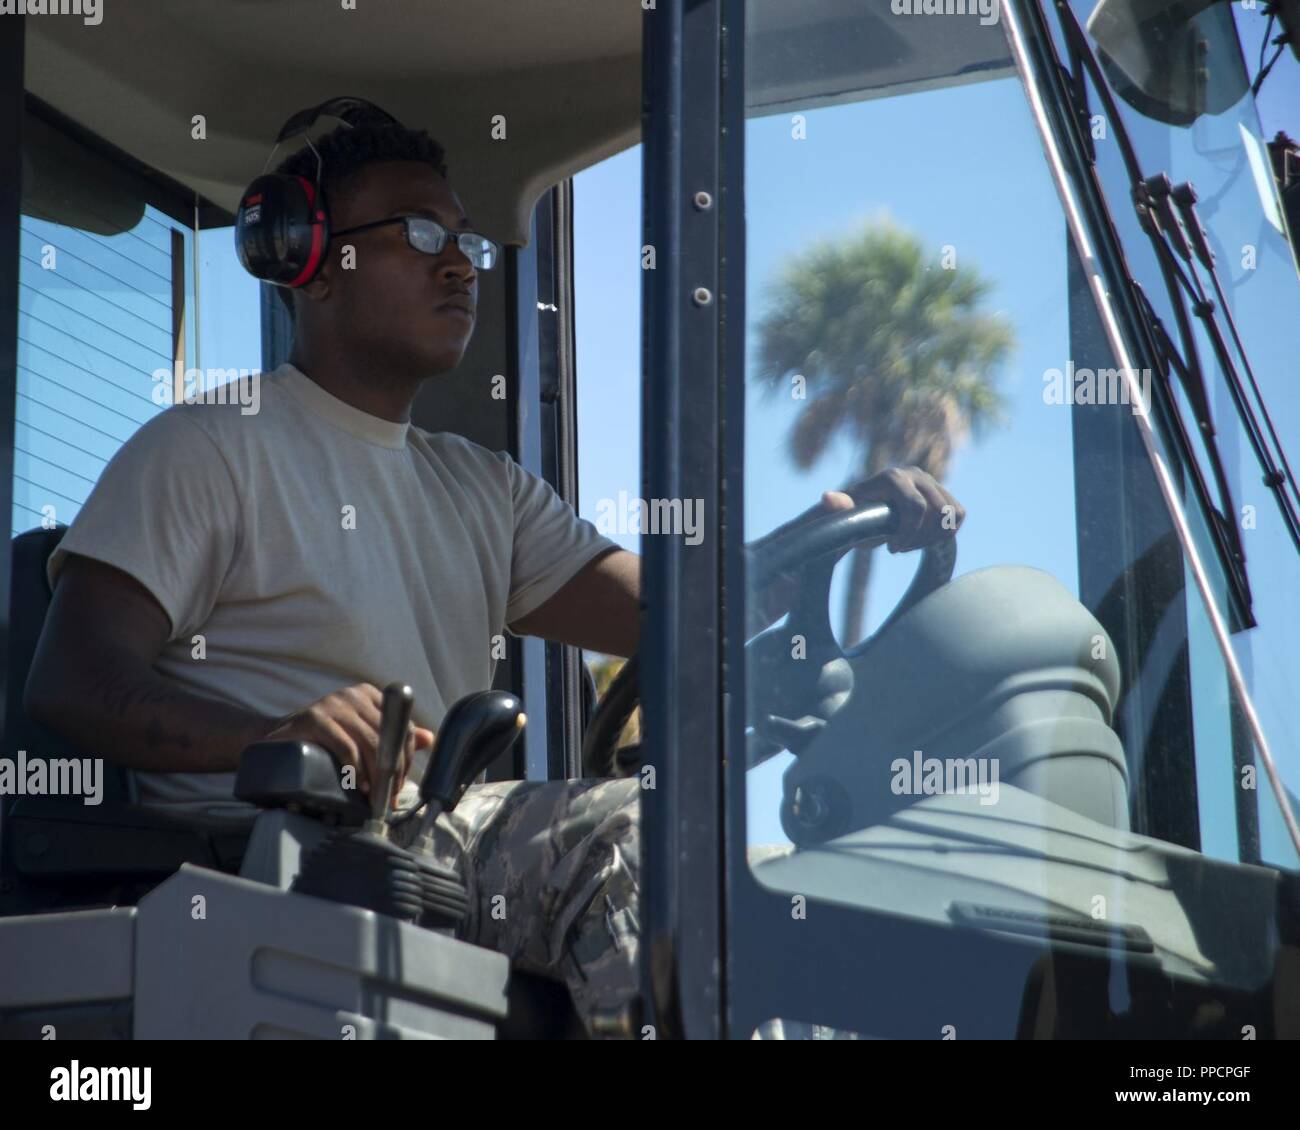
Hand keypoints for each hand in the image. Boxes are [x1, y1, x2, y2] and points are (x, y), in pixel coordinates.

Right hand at [264, 683, 434, 803]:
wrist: (275, 739)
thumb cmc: (321, 740)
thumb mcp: (360, 735)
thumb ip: (393, 735)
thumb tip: (430, 739)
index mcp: (369, 695)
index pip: (402, 726)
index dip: (405, 759)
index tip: (399, 786)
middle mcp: (354, 695)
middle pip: (388, 737)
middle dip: (391, 773)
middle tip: (387, 799)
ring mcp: (334, 703)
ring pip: (371, 744)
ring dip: (375, 776)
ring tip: (373, 796)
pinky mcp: (315, 718)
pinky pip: (347, 747)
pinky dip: (355, 770)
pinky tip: (356, 785)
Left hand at [823, 465, 964, 552]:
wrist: (863, 512)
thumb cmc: (851, 516)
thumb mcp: (843, 515)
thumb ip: (838, 508)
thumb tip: (827, 498)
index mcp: (892, 477)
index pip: (916, 507)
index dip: (909, 533)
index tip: (892, 550)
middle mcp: (914, 474)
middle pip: (938, 512)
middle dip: (920, 537)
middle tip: (899, 547)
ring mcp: (930, 481)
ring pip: (953, 514)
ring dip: (934, 536)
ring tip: (911, 542)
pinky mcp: (942, 491)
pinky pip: (959, 514)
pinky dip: (946, 532)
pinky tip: (923, 538)